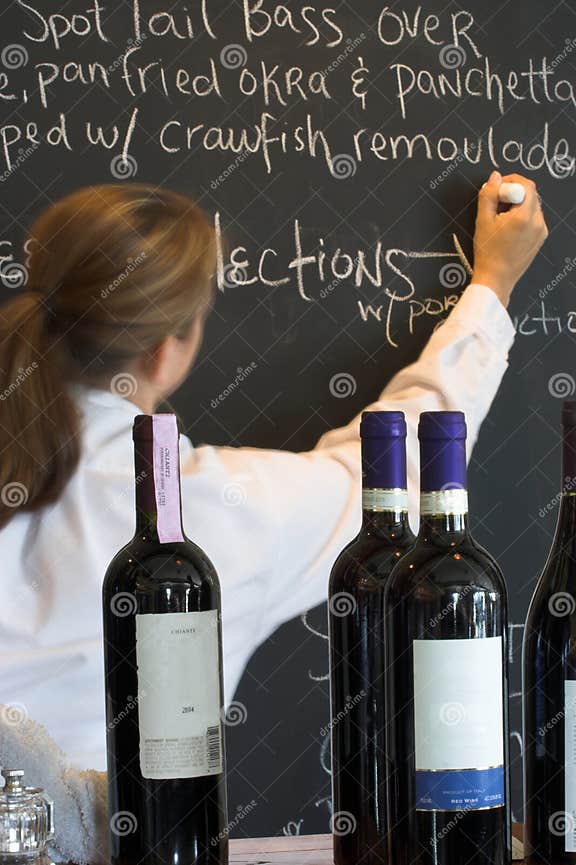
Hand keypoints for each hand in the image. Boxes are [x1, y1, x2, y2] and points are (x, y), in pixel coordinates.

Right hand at [471, 171, 548, 306]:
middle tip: (497, 204)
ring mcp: (541, 231)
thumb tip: (495, 177)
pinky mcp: (541, 238)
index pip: (526, 185)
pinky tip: (509, 229)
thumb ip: (488, 195)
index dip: (511, 181)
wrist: (496, 279)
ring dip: (518, 205)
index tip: (497, 189)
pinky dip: (523, 216)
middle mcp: (538, 222)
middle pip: (531, 194)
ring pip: (532, 206)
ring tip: (501, 218)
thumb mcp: (482, 221)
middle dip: (514, 193)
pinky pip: (534, 218)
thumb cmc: (488, 253)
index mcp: (524, 216)